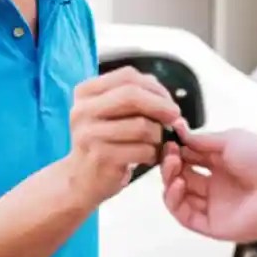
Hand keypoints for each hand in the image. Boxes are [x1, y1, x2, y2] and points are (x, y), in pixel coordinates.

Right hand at [68, 67, 184, 207]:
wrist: (80, 179)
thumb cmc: (103, 143)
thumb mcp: (109, 113)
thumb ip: (132, 97)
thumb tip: (165, 96)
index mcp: (85, 92)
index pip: (127, 76)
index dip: (154, 87)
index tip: (168, 101)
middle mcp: (82, 110)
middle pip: (132, 95)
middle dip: (161, 105)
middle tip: (176, 117)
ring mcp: (89, 134)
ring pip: (141, 125)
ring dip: (158, 135)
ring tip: (156, 143)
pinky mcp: (101, 157)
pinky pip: (143, 149)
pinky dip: (154, 154)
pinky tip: (149, 157)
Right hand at [160, 128, 256, 245]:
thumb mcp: (231, 139)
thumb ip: (202, 140)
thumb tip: (179, 133)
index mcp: (226, 165)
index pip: (192, 159)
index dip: (177, 151)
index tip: (168, 142)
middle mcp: (220, 187)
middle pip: (183, 178)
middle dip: (171, 165)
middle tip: (168, 154)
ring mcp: (217, 208)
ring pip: (180, 198)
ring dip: (169, 181)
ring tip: (173, 167)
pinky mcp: (215, 227)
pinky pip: (186, 217)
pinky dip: (175, 202)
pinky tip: (177, 185)